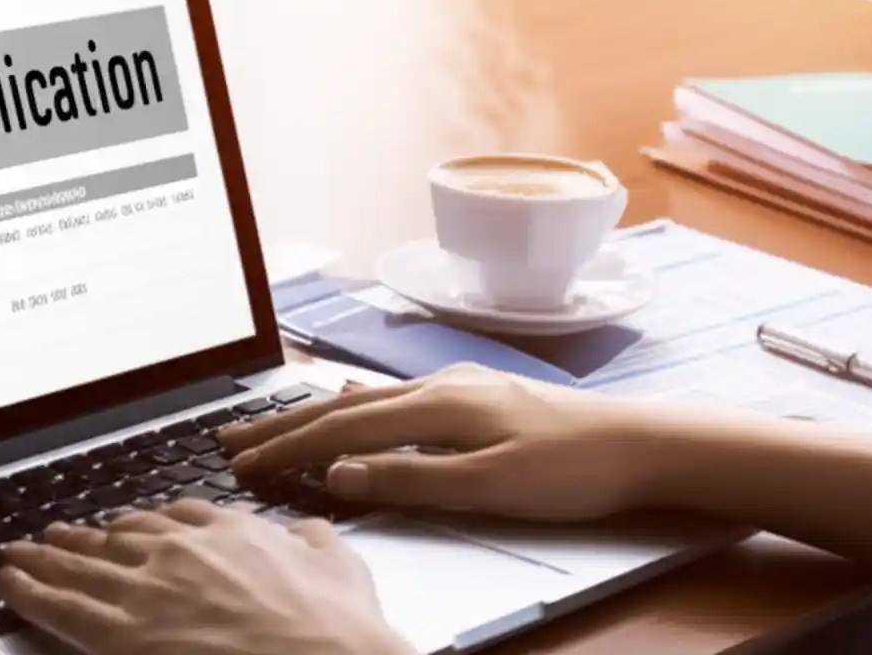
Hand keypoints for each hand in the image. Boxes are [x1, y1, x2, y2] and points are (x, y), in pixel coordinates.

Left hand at [0, 501, 412, 654]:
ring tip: (21, 551)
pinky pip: (60, 606)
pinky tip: (9, 581)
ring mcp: (147, 588)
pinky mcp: (120, 634)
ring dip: (47, 556)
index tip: (131, 525)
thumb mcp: (340, 566)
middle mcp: (181, 550)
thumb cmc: (334, 628)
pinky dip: (28, 590)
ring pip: (83, 565)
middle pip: (120, 535)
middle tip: (60, 535)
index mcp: (231, 531)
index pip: (176, 517)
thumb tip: (309, 530)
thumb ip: (315, 542)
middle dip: (88, 537)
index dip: (148, 523)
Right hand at [221, 363, 673, 521]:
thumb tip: (337, 473)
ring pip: (367, 398)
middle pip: (343, 406)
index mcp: (436, 407)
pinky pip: (397, 395)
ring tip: (276, 423)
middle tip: (230, 439)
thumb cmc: (571, 470)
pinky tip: (356, 398)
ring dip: (316, 414)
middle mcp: (438, 385)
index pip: (340, 428)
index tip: (241, 466)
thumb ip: (411, 479)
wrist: (641, 442)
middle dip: (284, 424)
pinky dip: (359, 404)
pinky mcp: (476, 394)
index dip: (287, 447)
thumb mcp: (490, 486)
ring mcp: (458, 385)